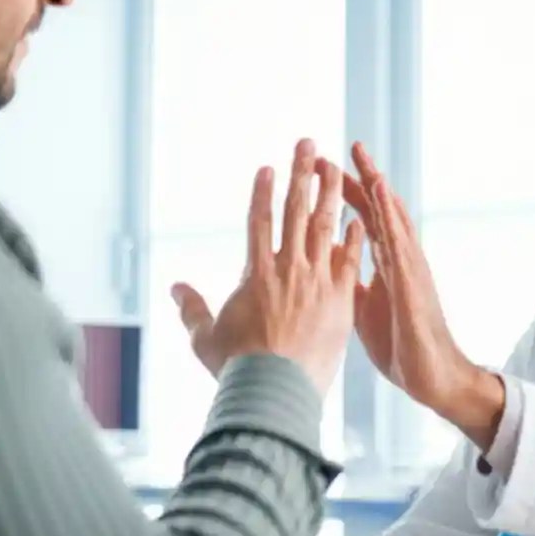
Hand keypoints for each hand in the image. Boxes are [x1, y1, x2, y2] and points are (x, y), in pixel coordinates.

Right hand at [171, 139, 364, 395]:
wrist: (275, 391)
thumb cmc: (237, 368)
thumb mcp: (205, 337)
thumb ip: (192, 308)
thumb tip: (174, 287)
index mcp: (255, 273)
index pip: (258, 220)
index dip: (263, 191)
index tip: (268, 167)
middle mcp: (287, 268)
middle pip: (295, 210)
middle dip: (301, 174)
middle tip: (308, 144)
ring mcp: (316, 282)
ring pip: (324, 226)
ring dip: (330, 193)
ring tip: (334, 167)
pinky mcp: (340, 300)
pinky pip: (350, 260)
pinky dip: (354, 238)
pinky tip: (359, 217)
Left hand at [343, 142, 504, 448]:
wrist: (429, 375)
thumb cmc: (399, 343)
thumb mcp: (361, 307)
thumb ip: (347, 281)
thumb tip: (325, 264)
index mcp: (385, 264)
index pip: (362, 219)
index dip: (343, 194)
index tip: (321, 171)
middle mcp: (399, 258)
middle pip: (378, 209)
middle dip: (359, 178)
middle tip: (342, 148)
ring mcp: (409, 266)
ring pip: (392, 218)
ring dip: (378, 187)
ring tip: (363, 157)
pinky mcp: (414, 280)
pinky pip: (401, 241)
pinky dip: (390, 215)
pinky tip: (382, 195)